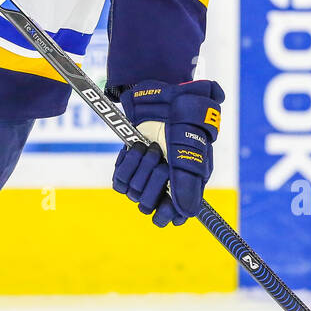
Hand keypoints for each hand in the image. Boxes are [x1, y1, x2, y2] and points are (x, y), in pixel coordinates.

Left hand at [112, 79, 223, 225]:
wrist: (161, 94)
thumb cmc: (184, 120)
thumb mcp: (191, 149)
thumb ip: (189, 181)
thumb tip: (187, 213)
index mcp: (186, 184)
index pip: (173, 216)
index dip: (166, 216)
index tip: (163, 213)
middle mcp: (164, 183)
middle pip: (149, 205)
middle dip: (153, 181)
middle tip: (160, 156)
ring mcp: (144, 174)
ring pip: (134, 193)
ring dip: (140, 167)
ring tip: (150, 146)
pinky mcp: (127, 165)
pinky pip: (119, 182)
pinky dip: (126, 164)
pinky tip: (134, 148)